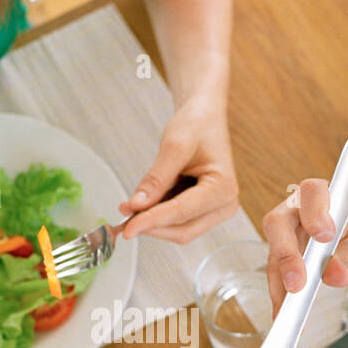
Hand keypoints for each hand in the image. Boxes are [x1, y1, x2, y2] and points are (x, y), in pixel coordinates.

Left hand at [116, 96, 238, 241]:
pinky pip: (177, 222)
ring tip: (129, 207)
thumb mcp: (174, 146)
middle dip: (152, 226)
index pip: (182, 211)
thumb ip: (156, 178)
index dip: (153, 221)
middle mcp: (224, 204)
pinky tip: (141, 206)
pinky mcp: (203, 211)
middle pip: (182, 230)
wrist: (204, 117)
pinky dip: (157, 217)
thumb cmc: (197, 125)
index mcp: (223, 188)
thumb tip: (137, 206)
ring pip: (178, 230)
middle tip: (123, 218)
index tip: (128, 228)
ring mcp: (215, 210)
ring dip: (152, 223)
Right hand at [263, 182, 347, 313]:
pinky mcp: (283, 252)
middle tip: (297, 284)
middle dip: (286, 255)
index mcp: (324, 194)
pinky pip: (276, 272)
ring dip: (279, 282)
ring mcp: (287, 231)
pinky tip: (283, 311)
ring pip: (273, 252)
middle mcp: (297, 208)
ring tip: (287, 310)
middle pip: (278, 223)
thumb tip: (334, 276)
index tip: (325, 236)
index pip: (312, 192)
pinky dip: (279, 293)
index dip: (314, 213)